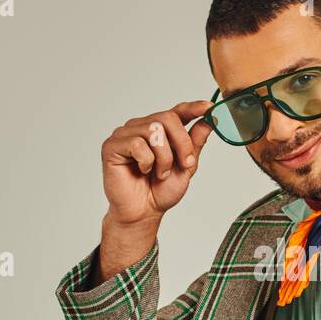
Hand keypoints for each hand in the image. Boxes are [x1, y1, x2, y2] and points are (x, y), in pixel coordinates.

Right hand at [101, 101, 214, 225]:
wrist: (143, 212)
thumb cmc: (160, 190)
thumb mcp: (186, 167)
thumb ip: (195, 144)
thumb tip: (208, 121)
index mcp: (160, 130)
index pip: (177, 111)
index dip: (193, 108)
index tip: (208, 107)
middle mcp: (142, 127)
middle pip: (168, 117)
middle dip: (182, 142)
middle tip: (185, 164)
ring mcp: (125, 134)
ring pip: (153, 130)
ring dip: (164, 157)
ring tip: (160, 173)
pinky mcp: (112, 145)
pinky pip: (136, 143)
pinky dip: (146, 161)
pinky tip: (142, 170)